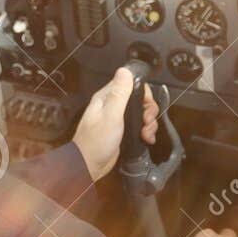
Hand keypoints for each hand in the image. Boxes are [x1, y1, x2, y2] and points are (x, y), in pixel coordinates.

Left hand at [71, 67, 157, 181]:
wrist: (88, 166)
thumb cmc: (96, 142)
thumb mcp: (110, 116)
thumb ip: (119, 94)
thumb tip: (124, 70)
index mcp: (107, 97)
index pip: (131, 84)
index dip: (143, 93)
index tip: (146, 106)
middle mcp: (112, 105)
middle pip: (139, 99)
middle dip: (149, 110)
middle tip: (147, 122)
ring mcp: (118, 118)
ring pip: (141, 113)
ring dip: (149, 123)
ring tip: (147, 134)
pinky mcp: (122, 130)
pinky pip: (139, 125)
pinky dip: (146, 131)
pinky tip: (147, 139)